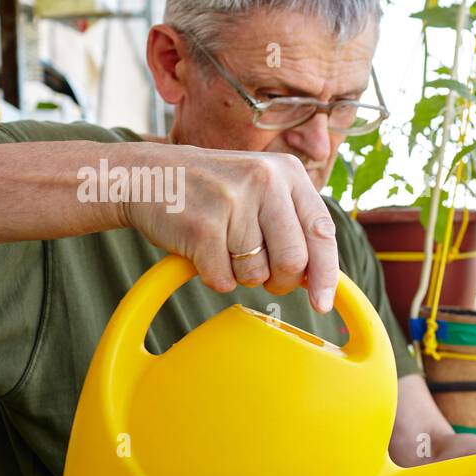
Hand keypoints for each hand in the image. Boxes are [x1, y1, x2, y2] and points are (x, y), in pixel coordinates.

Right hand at [121, 145, 338, 312]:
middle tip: (262, 275)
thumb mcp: (263, 191)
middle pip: (293, 261)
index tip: (323, 304)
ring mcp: (232, 201)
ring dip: (242, 275)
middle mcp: (265, 180)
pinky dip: (214, 277)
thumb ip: (295, 225)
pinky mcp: (202, 227)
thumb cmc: (215, 192)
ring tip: (224, 247)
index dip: (327, 274)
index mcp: (288, 172)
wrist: (148, 176)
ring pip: (257, 274)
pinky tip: (203, 251)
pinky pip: (224, 280)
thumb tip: (319, 281)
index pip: (322, 232)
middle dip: (280, 281)